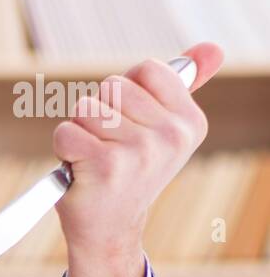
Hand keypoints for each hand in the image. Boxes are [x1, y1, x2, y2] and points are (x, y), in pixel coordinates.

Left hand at [54, 42, 222, 276]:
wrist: (109, 228)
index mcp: (190, 122)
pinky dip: (64, 149)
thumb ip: (182, 85)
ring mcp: (141, 151)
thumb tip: (212, 48)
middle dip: (99, 112)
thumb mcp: (161, 127)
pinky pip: (65, 131)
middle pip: (112, 85)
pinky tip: (80, 171)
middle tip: (108, 146)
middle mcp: (172, 136)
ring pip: (85, 107)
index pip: (146, 69)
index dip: (125, 93)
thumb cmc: (129, 171)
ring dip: (80, 131)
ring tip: (94, 158)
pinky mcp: (106, 165)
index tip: (130, 123)